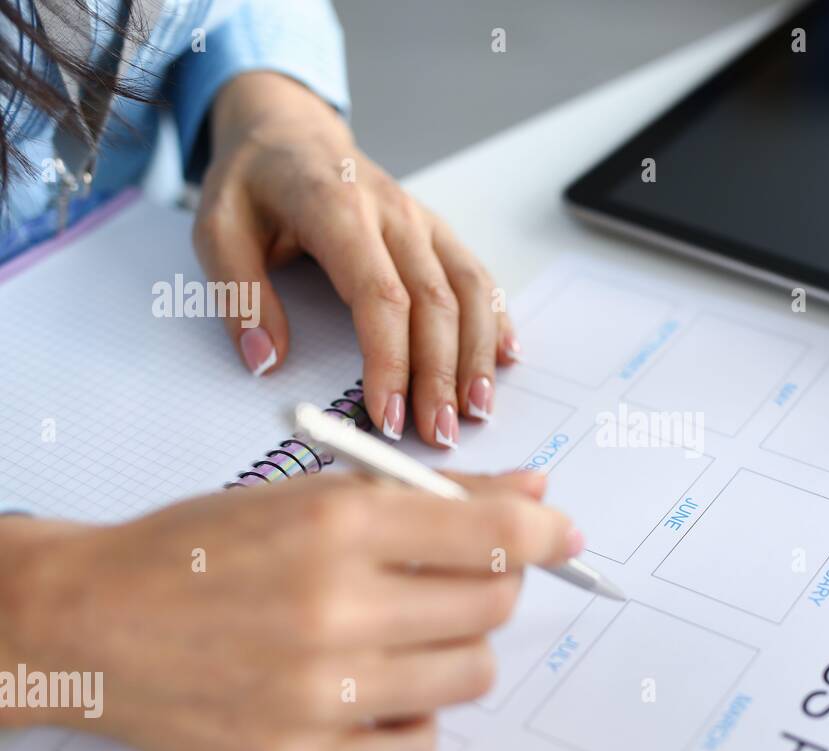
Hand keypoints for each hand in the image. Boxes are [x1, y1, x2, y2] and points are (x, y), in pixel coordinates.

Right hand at [0, 471, 579, 750]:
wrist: (91, 622)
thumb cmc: (199, 547)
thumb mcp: (310, 492)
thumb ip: (431, 494)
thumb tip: (533, 491)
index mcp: (339, 522)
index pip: (495, 531)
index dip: (546, 530)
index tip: (563, 535)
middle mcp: (336, 607)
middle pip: (493, 604)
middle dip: (491, 583)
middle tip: (452, 580)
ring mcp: (320, 693)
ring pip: (471, 675)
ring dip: (456, 649)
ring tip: (403, 633)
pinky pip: (421, 746)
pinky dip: (413, 716)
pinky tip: (377, 689)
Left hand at [193, 72, 519, 447]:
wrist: (290, 131)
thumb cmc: (254, 183)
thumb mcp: (217, 228)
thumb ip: (240, 295)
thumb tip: (264, 361)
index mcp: (337, 208)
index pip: (379, 296)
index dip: (390, 361)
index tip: (386, 416)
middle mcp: (392, 213)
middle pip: (435, 303)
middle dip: (441, 376)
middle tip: (438, 435)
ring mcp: (422, 222)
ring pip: (468, 290)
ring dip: (478, 354)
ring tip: (477, 409)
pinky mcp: (437, 232)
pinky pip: (477, 277)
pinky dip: (496, 319)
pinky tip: (506, 357)